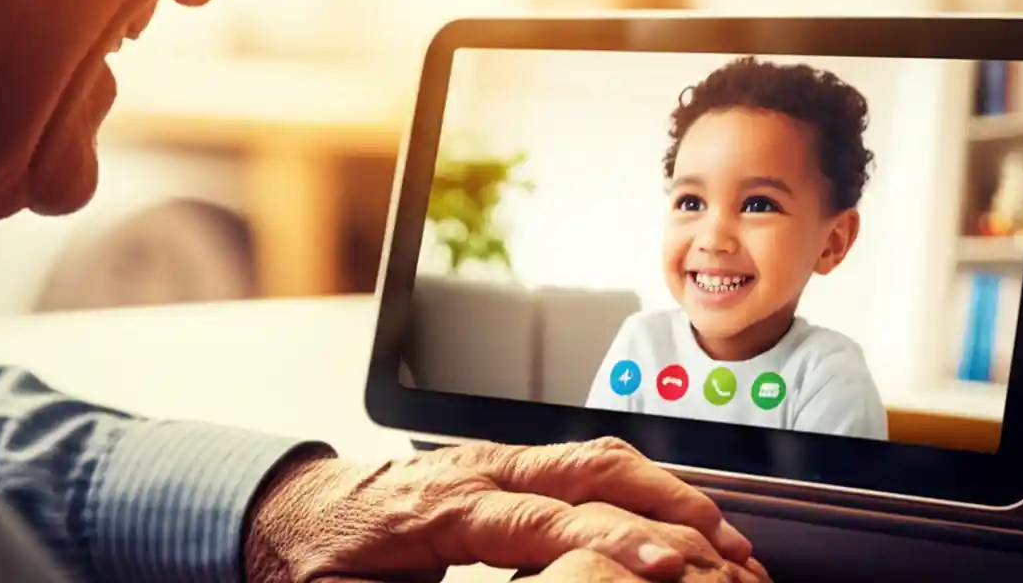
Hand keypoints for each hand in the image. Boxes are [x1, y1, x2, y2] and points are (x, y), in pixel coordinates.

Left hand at [245, 437, 759, 582]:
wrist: (297, 510)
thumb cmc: (322, 561)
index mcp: (444, 510)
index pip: (542, 521)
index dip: (610, 541)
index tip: (667, 565)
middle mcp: (478, 471)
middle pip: (587, 472)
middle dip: (664, 506)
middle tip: (725, 551)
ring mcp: (495, 460)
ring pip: (594, 456)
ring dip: (664, 488)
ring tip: (722, 532)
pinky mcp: (506, 463)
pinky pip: (581, 460)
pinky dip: (637, 480)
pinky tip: (672, 507)